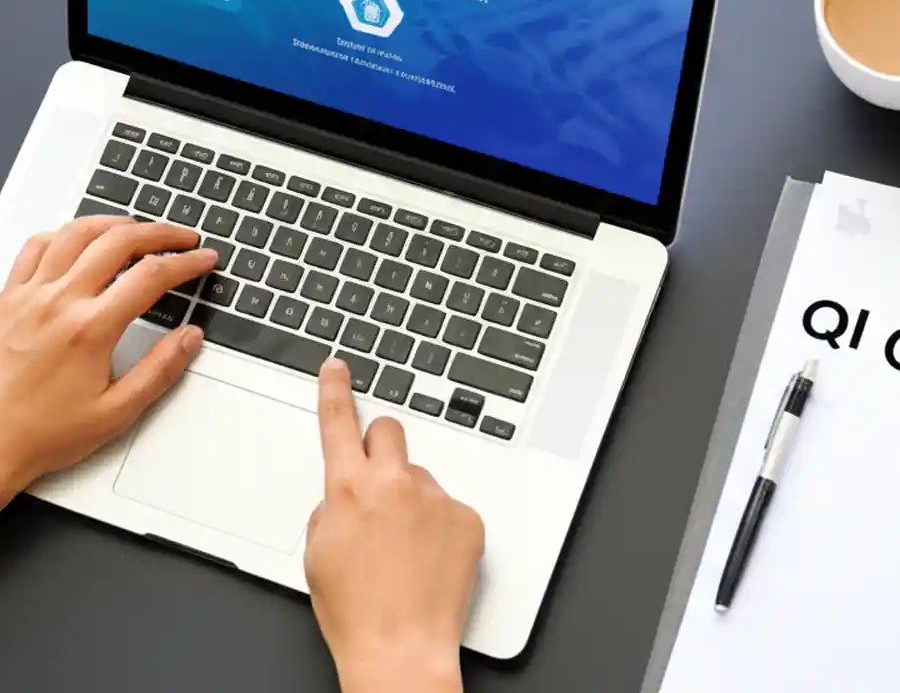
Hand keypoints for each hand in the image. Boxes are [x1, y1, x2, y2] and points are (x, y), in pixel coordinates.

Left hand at [0, 218, 216, 506]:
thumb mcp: (116, 411)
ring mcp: (29, 296)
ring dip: (113, 223)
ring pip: (75, 233)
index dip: (186, 263)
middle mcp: (58, 303)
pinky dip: (64, 234)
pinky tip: (79, 239)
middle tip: (183, 238)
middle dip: (160, 233)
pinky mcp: (8, 298)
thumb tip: (190, 338)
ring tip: (138, 228)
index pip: (151, 277)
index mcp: (90, 330)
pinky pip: (36, 247)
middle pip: (117, 241)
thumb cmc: (44, 431)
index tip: (204, 260)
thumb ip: (160, 370)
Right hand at [306, 359, 484, 692]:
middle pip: (388, 430)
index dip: (334, 389)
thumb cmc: (355, 610)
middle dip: (380, 447)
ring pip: (421, 476)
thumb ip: (330, 507)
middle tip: (379, 484)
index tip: (337, 365)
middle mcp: (394, 484)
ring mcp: (436, 498)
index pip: (337, 422)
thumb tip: (346, 493)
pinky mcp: (468, 516)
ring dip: (413, 499)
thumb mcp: (318, 553)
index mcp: (347, 490)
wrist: (401, 647)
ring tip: (407, 549)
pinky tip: (431, 558)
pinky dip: (442, 526)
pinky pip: (450, 506)